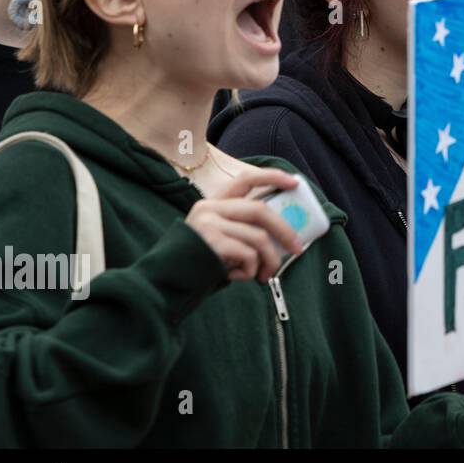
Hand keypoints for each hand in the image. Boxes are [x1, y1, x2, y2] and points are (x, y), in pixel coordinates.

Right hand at [184, 168, 302, 282]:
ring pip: (259, 237)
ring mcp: (208, 223)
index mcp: (214, 204)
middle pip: (261, 210)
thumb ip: (244, 230)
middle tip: (298, 249)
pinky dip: (252, 270)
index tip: (295, 183)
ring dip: (270, 260)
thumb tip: (285, 236)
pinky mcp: (211, 241)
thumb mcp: (222, 240)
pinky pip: (248, 254)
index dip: (272, 177)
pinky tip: (239, 277)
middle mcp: (209, 208)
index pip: (245, 179)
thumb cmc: (201, 265)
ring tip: (264, 275)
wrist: (165, 285)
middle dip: (285, 231)